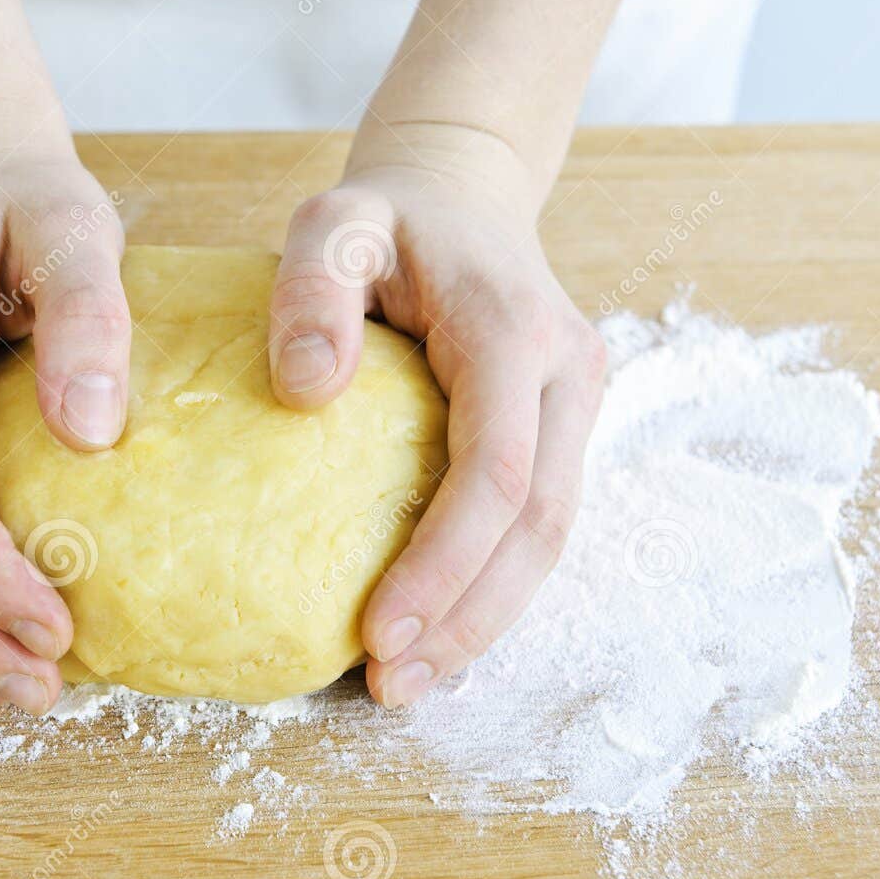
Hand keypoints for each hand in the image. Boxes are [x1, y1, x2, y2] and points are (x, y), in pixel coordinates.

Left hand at [267, 123, 606, 707]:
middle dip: (469, 617)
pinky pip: (536, 520)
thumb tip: (306, 392)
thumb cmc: (387, 215)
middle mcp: (566, 372)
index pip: (496, 471)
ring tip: (411, 680)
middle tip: (392, 685)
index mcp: (514, 331)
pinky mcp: (559, 426)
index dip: (446, 563)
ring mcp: (574, 403)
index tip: (378, 633)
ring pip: (550, 536)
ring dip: (485, 618)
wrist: (464, 193)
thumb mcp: (333, 219)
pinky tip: (439, 629)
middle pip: (538, 525)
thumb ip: (313, 288)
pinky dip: (491, 584)